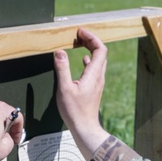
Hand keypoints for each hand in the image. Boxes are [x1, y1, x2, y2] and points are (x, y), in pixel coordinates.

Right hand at [55, 28, 110, 159]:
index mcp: (94, 74)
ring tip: (78, 44)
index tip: (80, 32)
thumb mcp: (65, 88)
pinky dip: (89, 60)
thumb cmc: (75, 111)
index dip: (92, 37)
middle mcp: (99, 77)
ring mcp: (98, 83)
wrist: (85, 128)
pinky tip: (82, 61)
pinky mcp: (94, 88)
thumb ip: (62, 68)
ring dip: (90, 50)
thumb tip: (60, 52)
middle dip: (91, 41)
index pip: (100, 49)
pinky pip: (95, 69)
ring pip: (98, 61)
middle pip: (101, 53)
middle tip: (78, 36)